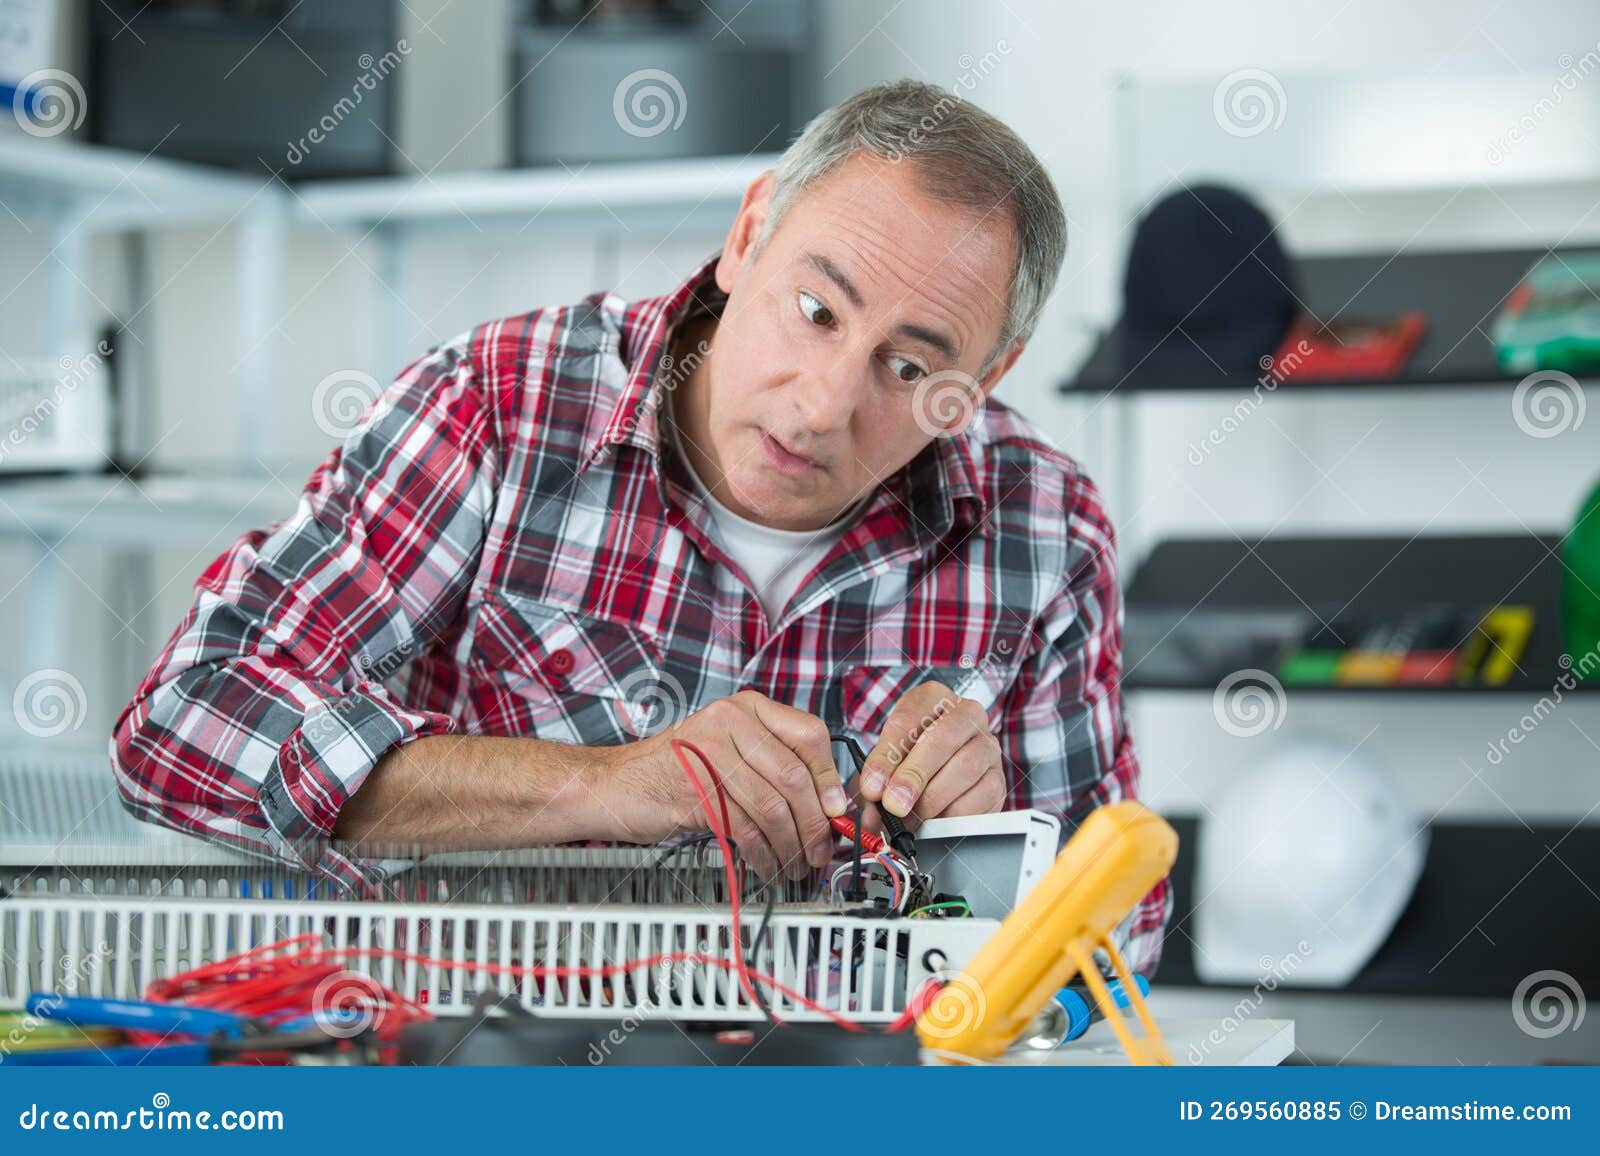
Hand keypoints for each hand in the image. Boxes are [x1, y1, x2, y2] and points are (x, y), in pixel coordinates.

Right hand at [596, 691, 845, 878]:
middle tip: (820, 850)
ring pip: (773, 808)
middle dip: (815, 824)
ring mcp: (711, 755)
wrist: (614, 785)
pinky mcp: (697, 793)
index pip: (809, 734)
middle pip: (794, 777)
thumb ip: (772, 764)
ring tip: (796, 865)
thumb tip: (824, 802)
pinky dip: (764, 856)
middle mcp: (730, 722)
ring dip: (792, 847)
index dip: (829, 776)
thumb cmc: (674, 771)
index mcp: (746, 708)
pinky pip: (747, 830)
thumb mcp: (727, 750)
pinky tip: (767, 866)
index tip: (835, 808)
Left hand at [857, 680, 1004, 823]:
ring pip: (966, 768)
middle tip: (893, 805)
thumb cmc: (910, 755)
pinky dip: (955, 814)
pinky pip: (982, 796)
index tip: (872, 788)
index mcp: (933, 697)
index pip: (907, 720)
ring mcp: (988, 745)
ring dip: (933, 800)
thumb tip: (873, 807)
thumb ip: (878, 776)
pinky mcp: (999, 778)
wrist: (942, 767)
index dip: (887, 757)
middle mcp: (967, 714)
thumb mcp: (889, 756)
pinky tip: (936, 820)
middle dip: (914, 776)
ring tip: (911, 818)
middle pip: (942, 739)